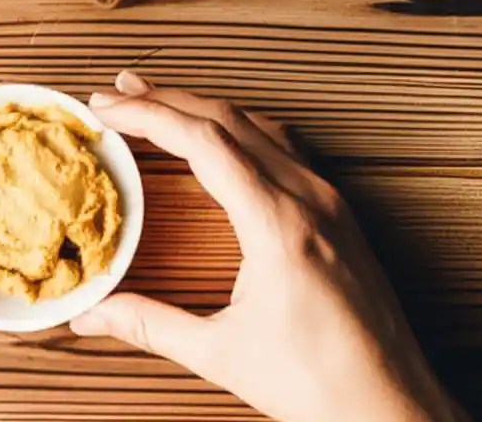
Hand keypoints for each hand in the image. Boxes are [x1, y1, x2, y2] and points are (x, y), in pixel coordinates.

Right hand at [72, 72, 464, 421]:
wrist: (393, 409)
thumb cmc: (320, 385)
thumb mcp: (221, 353)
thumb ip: (149, 324)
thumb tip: (88, 315)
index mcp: (278, 225)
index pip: (204, 141)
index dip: (148, 115)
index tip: (106, 107)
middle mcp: (310, 201)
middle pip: (229, 119)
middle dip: (167, 99)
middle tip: (117, 91)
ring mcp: (331, 203)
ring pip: (260, 126)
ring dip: (205, 108)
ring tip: (159, 101)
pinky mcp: (342, 216)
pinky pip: (287, 147)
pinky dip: (241, 129)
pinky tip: (223, 137)